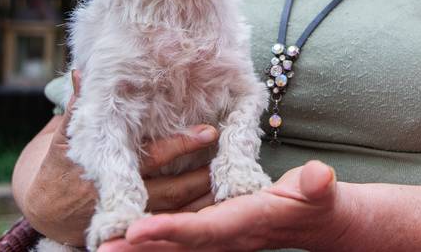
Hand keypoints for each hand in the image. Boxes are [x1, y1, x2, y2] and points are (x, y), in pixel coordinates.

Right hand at [16, 71, 218, 244]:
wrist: (46, 212)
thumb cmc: (60, 166)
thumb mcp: (65, 135)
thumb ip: (79, 105)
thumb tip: (82, 72)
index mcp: (105, 167)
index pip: (151, 155)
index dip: (181, 144)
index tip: (210, 131)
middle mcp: (119, 195)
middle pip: (170, 188)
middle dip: (202, 174)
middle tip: (231, 158)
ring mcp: (128, 216)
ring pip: (175, 210)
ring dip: (203, 197)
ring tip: (230, 180)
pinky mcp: (135, 230)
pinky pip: (170, 224)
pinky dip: (192, 214)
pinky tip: (214, 202)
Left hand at [98, 160, 347, 251]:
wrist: (315, 221)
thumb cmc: (315, 200)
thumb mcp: (319, 191)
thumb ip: (317, 185)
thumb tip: (320, 176)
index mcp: (245, 222)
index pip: (204, 230)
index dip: (171, 232)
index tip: (138, 230)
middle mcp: (226, 237)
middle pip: (177, 246)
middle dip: (140, 247)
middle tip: (102, 246)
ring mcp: (217, 240)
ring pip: (172, 247)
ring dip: (137, 248)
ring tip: (100, 246)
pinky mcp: (210, 235)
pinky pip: (176, 243)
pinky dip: (148, 243)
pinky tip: (121, 240)